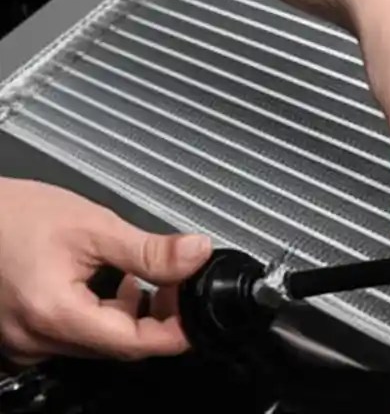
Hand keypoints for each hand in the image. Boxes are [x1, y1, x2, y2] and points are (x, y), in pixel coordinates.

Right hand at [0, 178, 212, 364]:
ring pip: (95, 343)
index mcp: (55, 316)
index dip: (175, 330)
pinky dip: (98, 316)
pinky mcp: (18, 336)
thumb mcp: (91, 226)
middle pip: (116, 346)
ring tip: (139, 279)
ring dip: (126, 316)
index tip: (198, 310)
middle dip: (154, 318)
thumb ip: (148, 250)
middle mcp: (35, 342)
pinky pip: (71, 337)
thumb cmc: (13, 216)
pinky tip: (106, 287)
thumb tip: (196, 254)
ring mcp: (23, 344)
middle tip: (175, 283)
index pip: (134, 344)